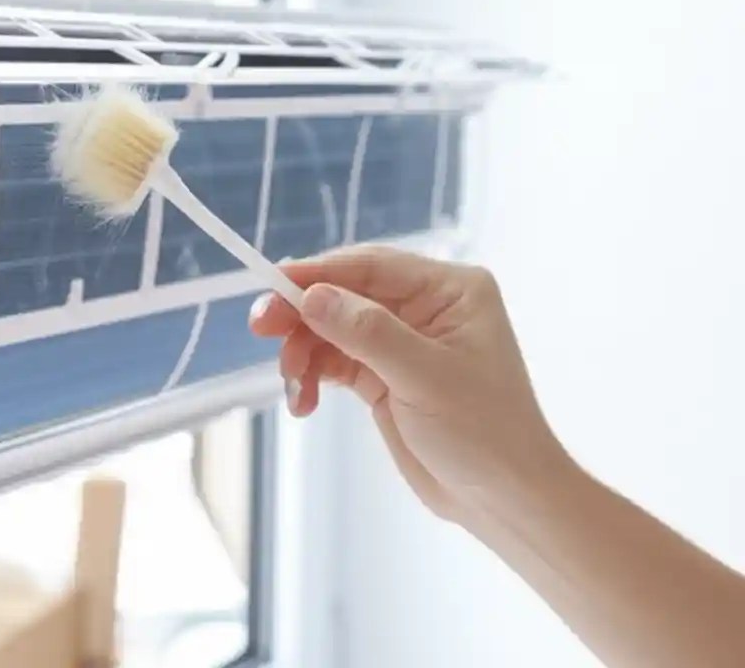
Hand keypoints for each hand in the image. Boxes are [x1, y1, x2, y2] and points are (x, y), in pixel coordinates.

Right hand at [249, 245, 573, 521]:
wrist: (504, 500)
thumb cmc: (485, 434)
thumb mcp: (426, 378)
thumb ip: (368, 333)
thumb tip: (312, 297)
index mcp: (449, 291)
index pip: (371, 266)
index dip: (318, 272)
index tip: (272, 285)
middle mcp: (424, 308)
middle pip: (344, 294)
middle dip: (302, 314)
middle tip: (262, 329)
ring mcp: (401, 342)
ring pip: (331, 329)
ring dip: (303, 353)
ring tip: (292, 387)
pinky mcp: (384, 377)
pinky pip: (333, 362)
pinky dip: (311, 377)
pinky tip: (302, 402)